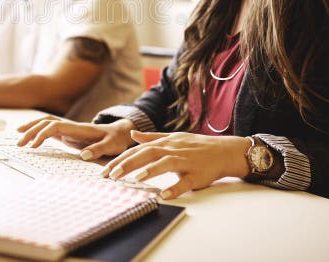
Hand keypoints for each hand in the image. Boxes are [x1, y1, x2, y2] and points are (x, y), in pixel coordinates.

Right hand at [16, 116, 136, 159]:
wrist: (120, 133)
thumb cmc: (116, 139)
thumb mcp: (111, 145)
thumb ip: (98, 149)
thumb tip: (84, 155)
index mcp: (78, 128)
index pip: (55, 126)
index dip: (42, 134)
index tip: (33, 146)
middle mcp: (71, 126)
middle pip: (46, 123)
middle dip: (31, 131)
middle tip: (19, 144)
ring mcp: (68, 129)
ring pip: (46, 124)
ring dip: (32, 129)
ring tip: (19, 138)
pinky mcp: (68, 135)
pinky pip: (49, 130)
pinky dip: (38, 132)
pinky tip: (31, 139)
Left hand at [101, 131, 249, 199]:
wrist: (223, 151)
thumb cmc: (196, 146)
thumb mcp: (172, 138)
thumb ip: (152, 137)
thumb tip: (133, 134)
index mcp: (164, 143)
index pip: (138, 150)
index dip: (121, 159)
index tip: (105, 170)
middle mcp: (172, 150)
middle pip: (147, 154)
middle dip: (128, 164)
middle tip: (111, 176)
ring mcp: (185, 161)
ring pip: (165, 164)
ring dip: (150, 171)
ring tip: (134, 180)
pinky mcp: (196, 174)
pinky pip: (185, 181)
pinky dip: (175, 188)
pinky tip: (164, 195)